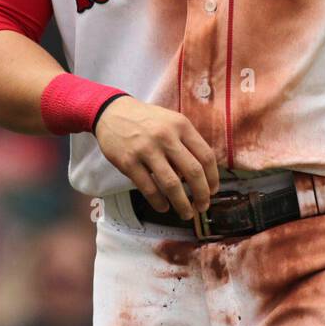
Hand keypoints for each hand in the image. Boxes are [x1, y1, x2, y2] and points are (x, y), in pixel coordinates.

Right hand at [93, 96, 219, 219]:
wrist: (112, 112)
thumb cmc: (146, 120)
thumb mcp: (171, 121)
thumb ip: (186, 142)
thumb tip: (200, 173)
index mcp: (181, 125)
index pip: (206, 156)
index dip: (213, 178)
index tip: (213, 191)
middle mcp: (166, 136)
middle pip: (193, 172)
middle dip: (201, 195)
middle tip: (202, 206)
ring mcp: (146, 149)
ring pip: (172, 184)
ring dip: (182, 204)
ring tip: (186, 213)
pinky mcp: (128, 162)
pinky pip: (149, 188)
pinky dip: (159, 202)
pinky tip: (163, 206)